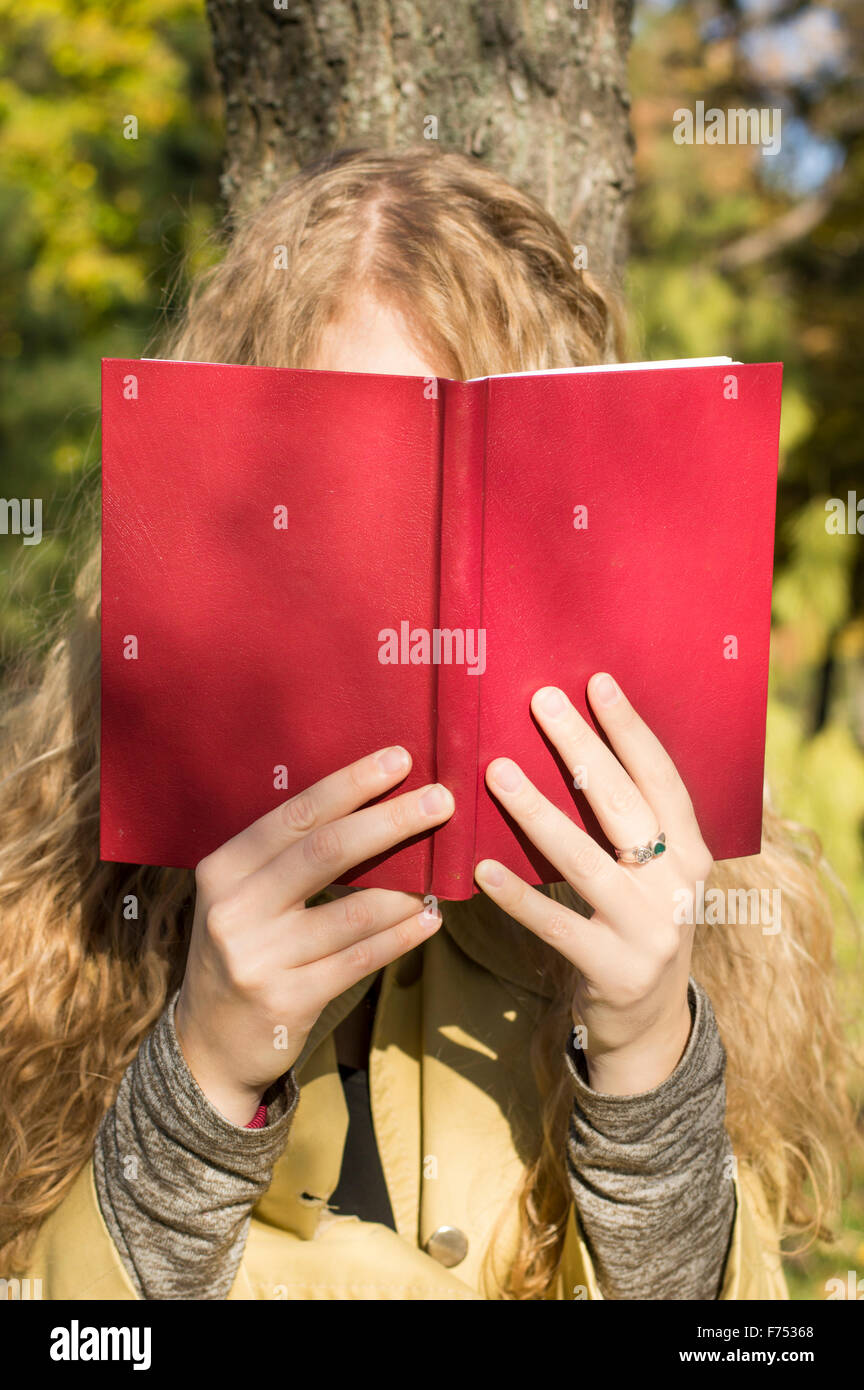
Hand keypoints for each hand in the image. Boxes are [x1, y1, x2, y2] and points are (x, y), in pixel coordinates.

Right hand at [175, 748, 453, 1123]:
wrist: (208, 1044)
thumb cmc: (244, 949)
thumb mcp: (244, 896)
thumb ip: (288, 857)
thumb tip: (372, 804)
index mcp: (223, 868)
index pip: (296, 814)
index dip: (351, 784)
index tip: (401, 759)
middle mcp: (234, 909)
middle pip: (327, 851)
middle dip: (391, 821)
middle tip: (441, 800)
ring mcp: (259, 958)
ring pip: (353, 911)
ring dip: (408, 889)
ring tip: (444, 870)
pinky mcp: (287, 999)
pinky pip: (361, 959)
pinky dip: (401, 936)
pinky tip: (429, 919)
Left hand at [474, 674, 712, 1095]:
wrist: (650, 1024)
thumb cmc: (637, 924)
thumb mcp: (652, 875)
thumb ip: (629, 824)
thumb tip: (574, 744)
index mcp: (692, 852)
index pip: (661, 778)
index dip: (630, 729)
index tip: (596, 681)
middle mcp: (679, 887)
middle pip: (624, 806)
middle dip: (581, 749)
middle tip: (540, 702)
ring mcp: (651, 930)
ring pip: (586, 861)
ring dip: (538, 813)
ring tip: (496, 772)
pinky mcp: (615, 970)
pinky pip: (558, 925)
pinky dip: (519, 896)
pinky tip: (482, 869)